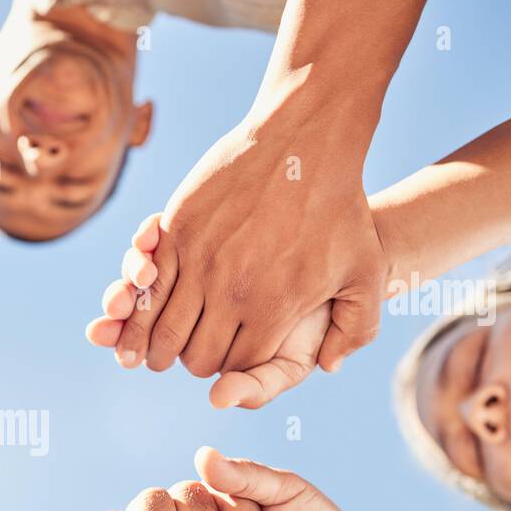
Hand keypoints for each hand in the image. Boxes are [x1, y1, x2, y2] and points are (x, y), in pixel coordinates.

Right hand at [93, 110, 387, 377]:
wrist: (305, 140)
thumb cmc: (340, 208)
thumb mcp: (367, 274)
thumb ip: (356, 328)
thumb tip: (328, 366)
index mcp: (272, 309)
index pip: (235, 366)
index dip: (229, 370)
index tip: (229, 359)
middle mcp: (231, 292)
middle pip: (194, 355)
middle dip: (191, 361)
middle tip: (189, 355)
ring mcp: (200, 261)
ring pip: (162, 327)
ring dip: (154, 342)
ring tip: (153, 346)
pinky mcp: (177, 232)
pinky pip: (149, 285)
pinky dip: (143, 304)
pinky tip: (145, 307)